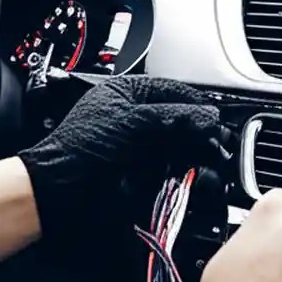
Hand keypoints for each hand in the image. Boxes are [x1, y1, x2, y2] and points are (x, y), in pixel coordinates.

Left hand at [18, 76, 221, 241]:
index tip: (216, 115)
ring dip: (199, 151)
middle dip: (201, 129)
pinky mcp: (147, 172)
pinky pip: (176, 167)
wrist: (62, 190)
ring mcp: (143, 146)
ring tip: (214, 157)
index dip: (196, 102)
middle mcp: (138, 118)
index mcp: (128, 94)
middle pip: (182, 118)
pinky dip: (189, 170)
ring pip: (182, 144)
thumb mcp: (132, 122)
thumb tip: (209, 116)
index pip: (173, 90)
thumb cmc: (82, 147)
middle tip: (219, 139)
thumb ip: (174, 116)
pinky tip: (201, 173)